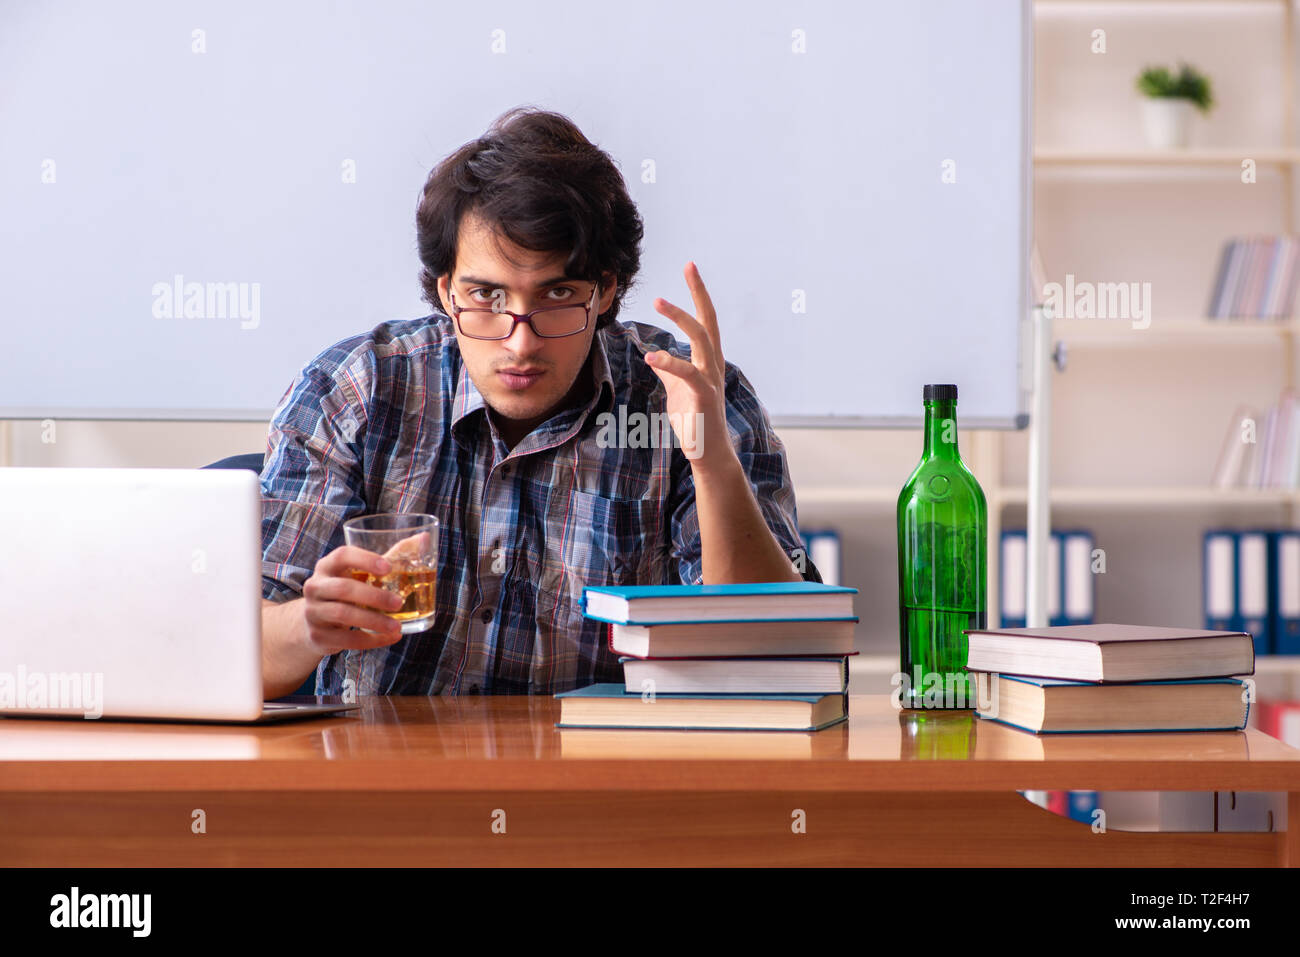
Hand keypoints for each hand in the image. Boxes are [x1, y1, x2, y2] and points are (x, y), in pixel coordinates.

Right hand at [300, 545, 403, 654]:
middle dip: (374, 596)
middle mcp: (315, 586)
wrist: (317, 623)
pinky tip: (390, 638)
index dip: (365, 559)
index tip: (388, 568)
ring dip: (374, 621)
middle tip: (399, 603)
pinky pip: (346, 639)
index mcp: (328, 566)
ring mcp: (313, 612)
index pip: (342, 555)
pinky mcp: (318, 636)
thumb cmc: (347, 592)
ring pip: (344, 615)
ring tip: (397, 626)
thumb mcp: (361, 574)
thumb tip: (425, 538)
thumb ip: (391, 556)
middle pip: (344, 588)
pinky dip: (372, 641)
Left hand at [646, 261, 735, 473]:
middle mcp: (714, 365)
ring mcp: (711, 380)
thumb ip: (669, 369)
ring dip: (680, 317)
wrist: (707, 453)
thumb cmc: (694, 421)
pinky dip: (669, 362)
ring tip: (659, 300)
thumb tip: (654, 353)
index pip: (705, 320)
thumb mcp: (677, 389)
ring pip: (702, 340)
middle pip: (709, 321)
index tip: (690, 266)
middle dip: (698, 292)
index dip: (698, 293)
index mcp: (707, 361)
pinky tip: (650, 355)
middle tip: (688, 266)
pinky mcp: (704, 398)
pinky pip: (688, 373)